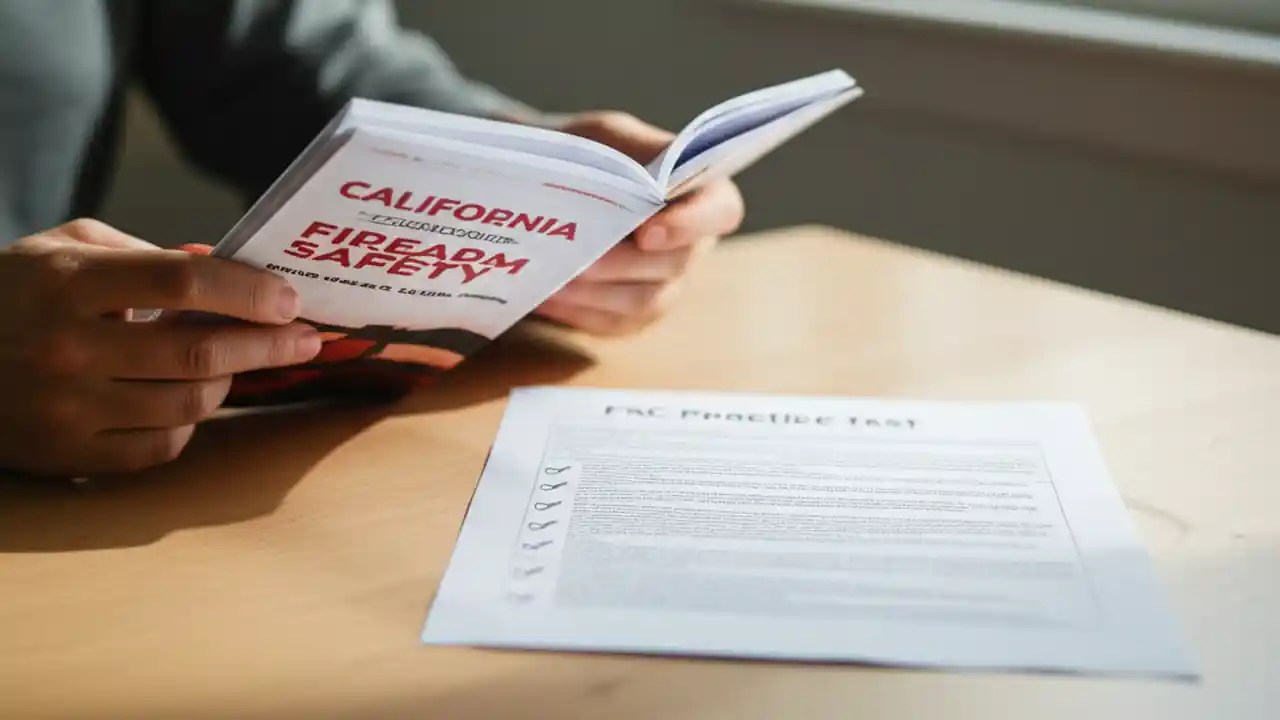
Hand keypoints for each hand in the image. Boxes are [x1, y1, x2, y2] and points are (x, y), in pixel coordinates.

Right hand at [0, 219, 320, 475]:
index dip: (248, 291)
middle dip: (267, 343)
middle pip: (197, 352)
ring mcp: (65, 408)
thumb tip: (225, 267)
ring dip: (229, 382)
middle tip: (304, 337)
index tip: (289, 298)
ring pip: (187, 403)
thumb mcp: (66, 248)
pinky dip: (188, 422)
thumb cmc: (15, 292)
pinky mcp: (66, 454)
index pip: (183, 284)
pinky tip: (190, 400)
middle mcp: (67, 347)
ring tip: (239, 361)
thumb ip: (148, 255)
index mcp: (69, 283)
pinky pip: (159, 446)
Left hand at [535, 111, 744, 334]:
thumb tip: (648, 181)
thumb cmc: (584, 156)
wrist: (546, 187)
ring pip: (644, 301)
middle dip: (623, 263)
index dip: (691, 225)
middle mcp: (692, 244)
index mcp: (700, 192)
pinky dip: (577, 311)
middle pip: (675, 263)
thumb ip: (631, 154)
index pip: (721, 211)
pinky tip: (544, 295)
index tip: (646, 232)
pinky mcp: (632, 316)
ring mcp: (666, 285)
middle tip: (579, 260)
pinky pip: (613, 323)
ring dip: (595, 292)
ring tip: (552, 279)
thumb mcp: (605, 137)